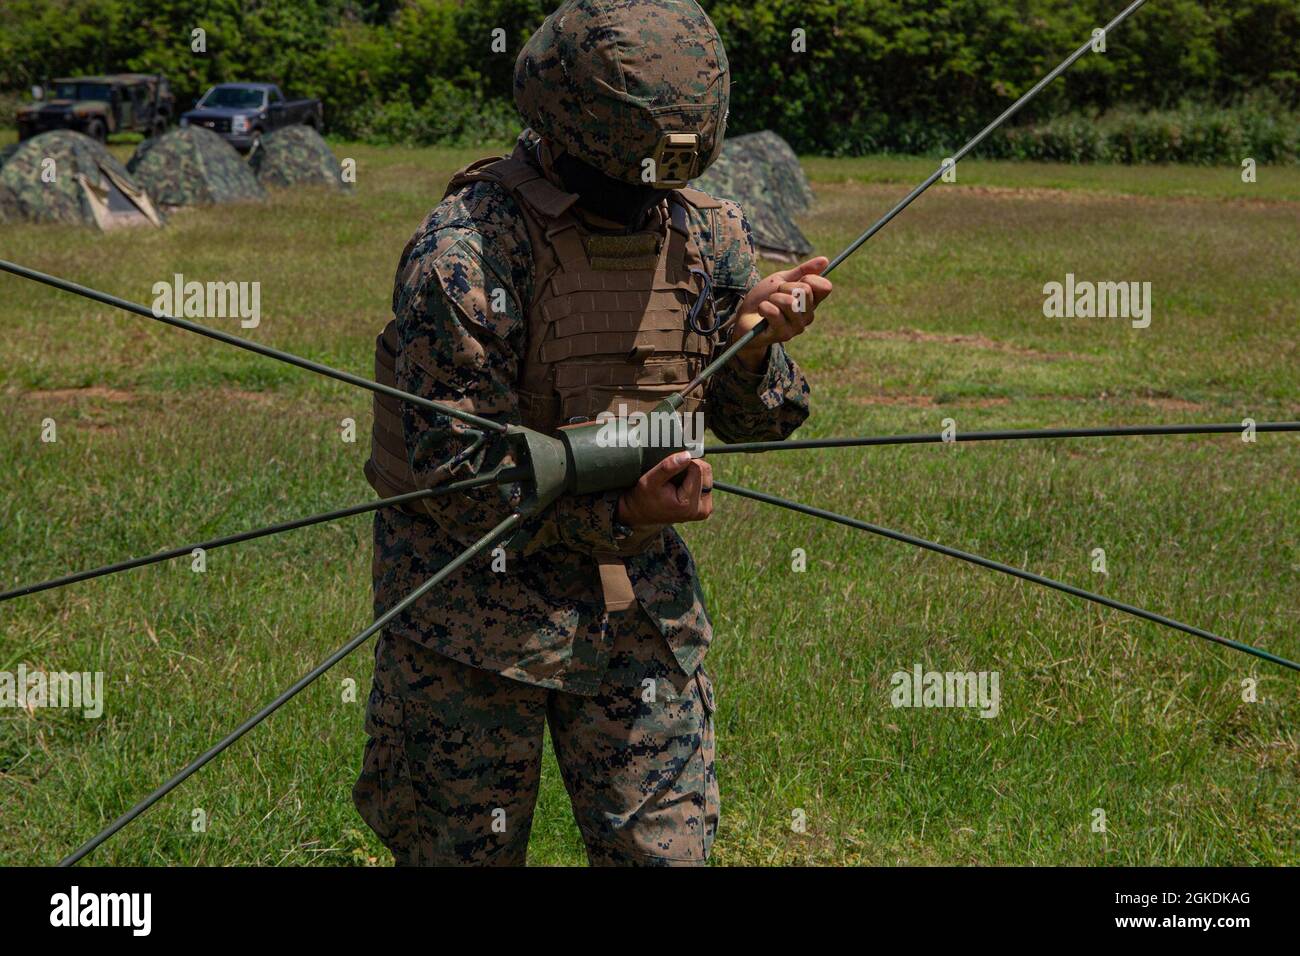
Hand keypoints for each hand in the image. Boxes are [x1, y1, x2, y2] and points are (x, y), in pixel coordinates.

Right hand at [616, 452, 713, 527]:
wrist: (643, 514)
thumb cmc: (645, 498)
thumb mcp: (650, 480)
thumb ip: (667, 467)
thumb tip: (687, 455)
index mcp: (689, 504)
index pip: (697, 468)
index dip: (685, 461)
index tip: (673, 462)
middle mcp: (701, 509)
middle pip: (705, 471)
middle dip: (691, 466)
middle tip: (674, 472)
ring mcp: (705, 509)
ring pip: (707, 475)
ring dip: (694, 472)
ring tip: (677, 479)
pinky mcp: (705, 507)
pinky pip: (706, 483)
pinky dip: (695, 479)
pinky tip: (682, 484)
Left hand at [732, 255, 832, 370]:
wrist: (744, 316)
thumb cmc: (764, 297)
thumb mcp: (782, 279)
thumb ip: (802, 271)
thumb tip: (825, 260)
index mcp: (812, 301)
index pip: (825, 287)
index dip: (809, 278)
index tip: (794, 280)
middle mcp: (808, 315)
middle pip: (805, 291)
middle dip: (784, 287)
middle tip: (775, 294)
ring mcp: (797, 327)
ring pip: (790, 302)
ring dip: (773, 298)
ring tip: (768, 303)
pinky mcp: (784, 335)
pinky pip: (775, 313)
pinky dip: (764, 307)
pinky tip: (762, 312)